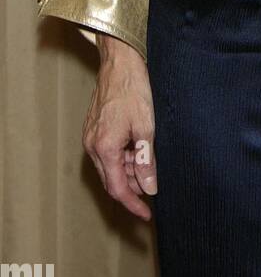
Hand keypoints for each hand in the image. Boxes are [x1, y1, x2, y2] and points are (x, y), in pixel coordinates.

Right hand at [83, 35, 156, 220]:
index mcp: (104, 148)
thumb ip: (147, 160)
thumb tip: (149, 186)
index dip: (133, 204)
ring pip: (110, 166)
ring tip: (150, 167)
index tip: (146, 215)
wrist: (119, 62)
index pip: (118, 188)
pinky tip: (139, 152)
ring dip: (129, 172)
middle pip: (112, 180)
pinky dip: (123, 158)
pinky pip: (107, 153)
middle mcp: (92, 146)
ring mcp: (91, 137)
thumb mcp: (146, 126)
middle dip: (132, 189)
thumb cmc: (134, 89)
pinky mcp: (94, 129)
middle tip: (152, 192)